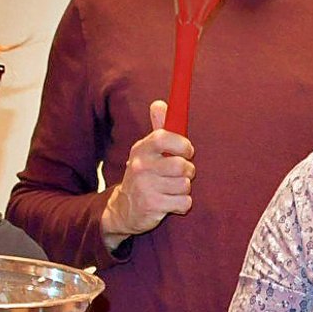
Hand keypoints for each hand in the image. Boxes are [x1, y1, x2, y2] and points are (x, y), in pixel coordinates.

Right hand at [102, 100, 194, 243]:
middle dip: (188, 171)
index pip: (165, 137)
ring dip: (184, 189)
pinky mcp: (152, 206)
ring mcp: (145, 187)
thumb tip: (159, 103)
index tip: (187, 151)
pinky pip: (184, 203)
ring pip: (185, 185)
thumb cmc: (145, 174)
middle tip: (181, 174)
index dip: (183, 144)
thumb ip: (159, 128)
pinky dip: (182, 205)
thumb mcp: (148, 150)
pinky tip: (170, 202)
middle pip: (182, 165)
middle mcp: (140, 166)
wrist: (124, 208)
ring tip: (171, 189)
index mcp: (142, 148)